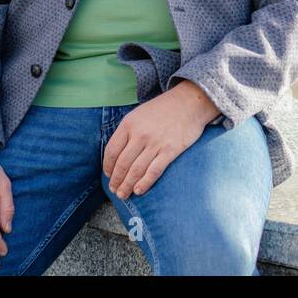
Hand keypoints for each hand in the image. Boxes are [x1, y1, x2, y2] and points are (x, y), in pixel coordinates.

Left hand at [103, 81, 218, 199]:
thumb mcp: (139, 113)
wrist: (189, 102)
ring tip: (123, 194)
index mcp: (129, 124)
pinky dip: (144, 183)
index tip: (108, 175)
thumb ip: (127, 131)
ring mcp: (155, 143)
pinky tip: (138, 190)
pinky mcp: (170, 150)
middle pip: (122, 164)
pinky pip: (154, 171)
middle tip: (114, 190)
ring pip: (136, 170)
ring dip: (127, 185)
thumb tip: (117, 154)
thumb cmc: (162, 109)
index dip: (107, 166)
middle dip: (116, 180)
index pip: (111, 151)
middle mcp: (140, 134)